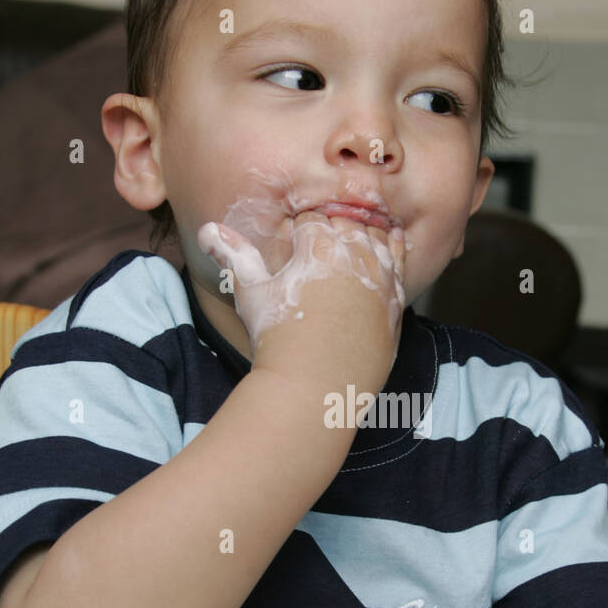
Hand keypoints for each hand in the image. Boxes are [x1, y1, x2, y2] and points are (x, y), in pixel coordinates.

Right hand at [196, 210, 406, 401]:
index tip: (296, 239)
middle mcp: (355, 255)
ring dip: (363, 234)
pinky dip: (394, 248)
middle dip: (332, 227)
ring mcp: (380, 278)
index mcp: (319, 246)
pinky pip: (400, 262)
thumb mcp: (252, 294)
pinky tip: (389, 244)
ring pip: (376, 237)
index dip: (301, 229)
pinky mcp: (396, 301)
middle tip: (320, 241)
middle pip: (346, 223)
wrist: (315, 388)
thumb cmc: (278, 340)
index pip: (312, 219)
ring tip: (350, 240)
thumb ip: (234, 255)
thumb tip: (207, 229)